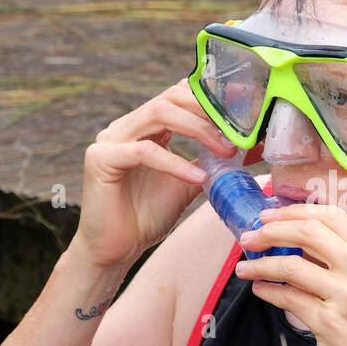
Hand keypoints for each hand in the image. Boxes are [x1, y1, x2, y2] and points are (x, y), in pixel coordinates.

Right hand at [73, 80, 236, 269]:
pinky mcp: (100, 158)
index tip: (244, 114)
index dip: (211, 99)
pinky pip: (144, 151)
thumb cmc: (147, 216)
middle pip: (171, 98)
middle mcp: (126, 126)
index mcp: (146, 127)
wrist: (116, 249)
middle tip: (237, 133)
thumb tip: (246, 148)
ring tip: (224, 150)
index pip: (179, 96)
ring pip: (159, 114)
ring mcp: (111, 139)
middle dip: (208, 112)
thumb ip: (208, 161)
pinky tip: (198, 177)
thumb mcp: (188, 182)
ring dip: (198, 129)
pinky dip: (175, 162)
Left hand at [235, 203, 346, 345]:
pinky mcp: (330, 324)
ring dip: (260, 264)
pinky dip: (267, 291)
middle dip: (271, 230)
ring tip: (245, 268)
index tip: (272, 215)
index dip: (295, 211)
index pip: (333, 216)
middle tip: (249, 238)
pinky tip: (260, 290)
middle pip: (308, 231)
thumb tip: (308, 249)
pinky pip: (288, 298)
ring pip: (291, 265)